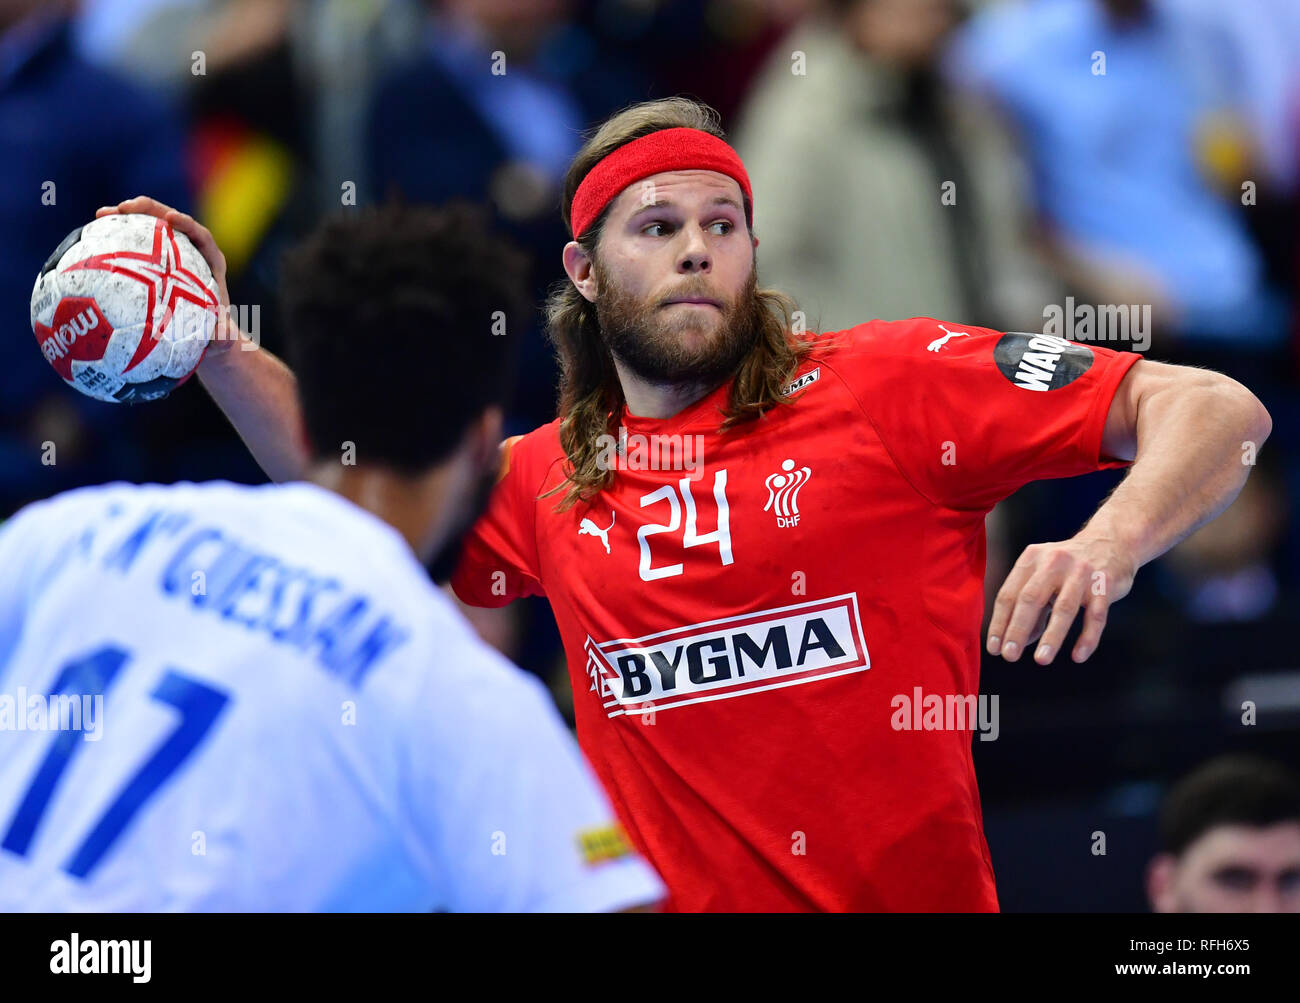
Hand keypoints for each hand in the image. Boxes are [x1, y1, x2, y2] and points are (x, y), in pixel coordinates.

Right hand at [95, 197, 240, 358]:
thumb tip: (222, 336)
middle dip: (149, 209)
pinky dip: (115, 239)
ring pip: (149, 228)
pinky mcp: (153, 259)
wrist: (202, 333)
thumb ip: (224, 335)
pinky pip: (134, 244)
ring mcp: (171, 253)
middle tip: (124, 207)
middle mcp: (192, 252)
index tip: (170, 218)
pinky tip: (90, 239)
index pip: (201, 236)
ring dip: (126, 217)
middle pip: (170, 221)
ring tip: (101, 215)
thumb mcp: (220, 336)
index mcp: (210, 263)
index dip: (186, 224)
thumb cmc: (213, 333)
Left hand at [986, 533, 1135, 664]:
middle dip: (1017, 630)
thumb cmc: (1068, 566)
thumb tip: (1019, 640)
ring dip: (1051, 637)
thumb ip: (1030, 607)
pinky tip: (1078, 656)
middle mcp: (1053, 563)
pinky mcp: (1105, 584)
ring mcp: (1081, 573)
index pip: (1009, 594)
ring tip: (1041, 660)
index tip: (994, 647)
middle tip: (1009, 655)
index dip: (999, 622)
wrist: (1111, 542)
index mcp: (1031, 559)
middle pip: (1031, 599)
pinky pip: (1096, 616)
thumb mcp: (1043, 577)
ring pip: (1064, 609)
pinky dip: (1087, 638)